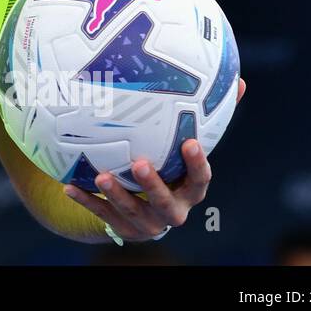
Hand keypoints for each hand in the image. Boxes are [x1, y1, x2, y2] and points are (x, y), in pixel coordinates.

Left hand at [64, 77, 245, 241]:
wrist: (145, 212)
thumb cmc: (170, 168)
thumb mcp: (185, 148)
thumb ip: (208, 119)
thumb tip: (240, 82)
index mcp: (189, 189)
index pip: (200, 179)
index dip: (197, 163)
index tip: (189, 141)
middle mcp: (172, 209)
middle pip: (167, 203)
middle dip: (154, 186)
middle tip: (139, 163)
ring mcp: (148, 222)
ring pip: (133, 212)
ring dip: (117, 195)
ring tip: (101, 176)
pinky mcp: (124, 228)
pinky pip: (103, 216)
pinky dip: (87, 201)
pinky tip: (70, 186)